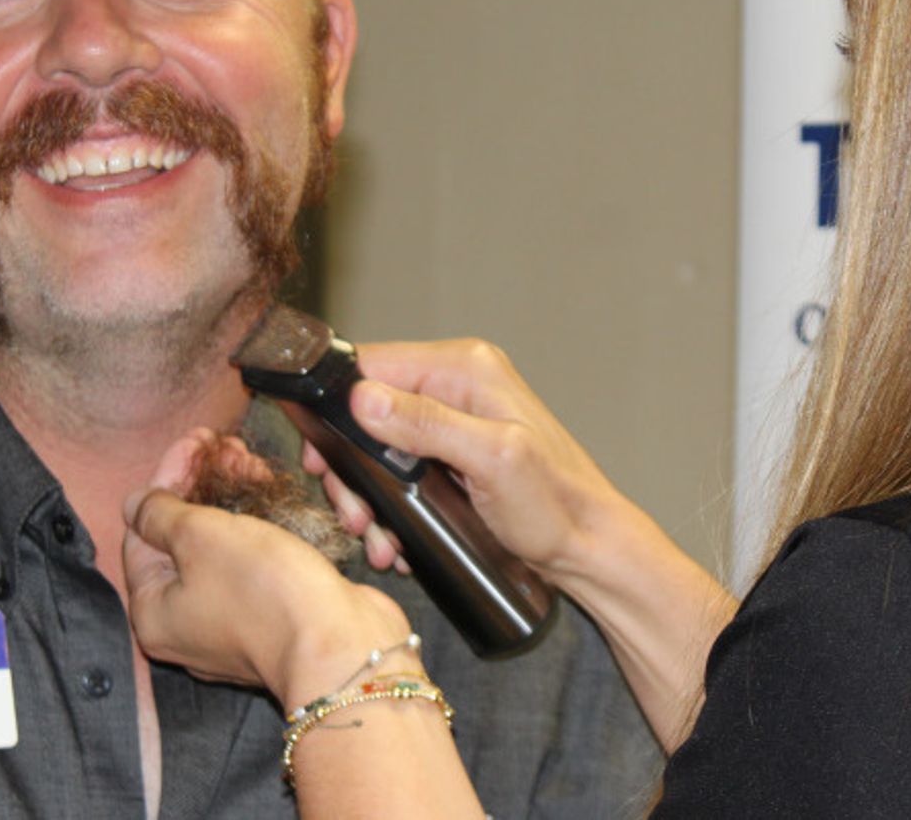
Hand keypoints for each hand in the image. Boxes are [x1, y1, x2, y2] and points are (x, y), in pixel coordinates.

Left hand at [123, 430, 409, 709]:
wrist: (340, 644)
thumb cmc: (264, 590)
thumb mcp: (202, 536)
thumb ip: (161, 513)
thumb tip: (134, 504)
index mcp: (153, 612)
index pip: (143, 531)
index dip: (169, 479)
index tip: (197, 442)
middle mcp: (183, 626)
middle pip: (181, 540)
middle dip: (205, 485)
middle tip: (230, 447)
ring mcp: (228, 625)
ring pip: (219, 550)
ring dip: (233, 501)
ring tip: (255, 465)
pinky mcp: (268, 619)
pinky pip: (250, 566)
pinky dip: (256, 531)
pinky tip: (271, 500)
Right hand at [301, 339, 628, 588]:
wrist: (588, 546)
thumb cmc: (556, 505)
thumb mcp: (492, 461)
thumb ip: (428, 424)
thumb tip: (364, 398)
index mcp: (465, 368)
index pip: (372, 363)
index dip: (334, 407)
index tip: (322, 456)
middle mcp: (457, 383)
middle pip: (366, 407)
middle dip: (349, 464)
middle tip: (352, 512)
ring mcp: (454, 417)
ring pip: (376, 442)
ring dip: (365, 491)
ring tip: (374, 534)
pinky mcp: (452, 451)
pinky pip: (398, 465)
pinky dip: (387, 500)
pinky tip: (393, 534)